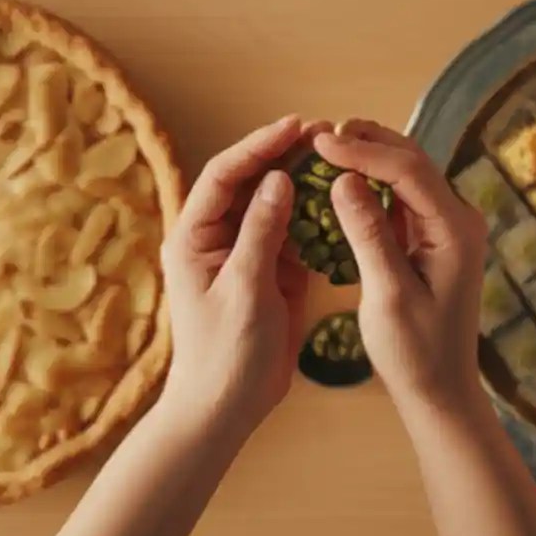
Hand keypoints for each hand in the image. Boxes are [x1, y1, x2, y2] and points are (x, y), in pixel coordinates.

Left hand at [159, 115, 309, 430]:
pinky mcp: (269, 274)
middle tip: (325, 134)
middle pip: (251, 183)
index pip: (225, 175)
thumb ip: (262, 231)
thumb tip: (280, 178)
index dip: (259, 146)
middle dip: (284, 157)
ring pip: (275, 206)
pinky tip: (340, 203)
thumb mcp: (245, 288)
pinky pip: (292, 235)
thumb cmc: (224, 354)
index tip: (296, 126)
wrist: (224, 409)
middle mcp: (216, 239)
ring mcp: (244, 255)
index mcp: (194, 237)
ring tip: (338, 160)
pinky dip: (314, 220)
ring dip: (304, 185)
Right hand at [313, 121, 488, 407]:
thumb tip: (343, 179)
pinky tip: (341, 180)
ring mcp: (447, 228)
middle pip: (411, 161)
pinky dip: (371, 184)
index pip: (408, 169)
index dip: (362, 149)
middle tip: (318, 134)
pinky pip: (400, 199)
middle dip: (365, 142)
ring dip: (367, 158)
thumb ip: (367, 233)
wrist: (439, 390)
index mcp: (454, 229)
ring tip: (325, 148)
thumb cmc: (414, 353)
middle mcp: (458, 220)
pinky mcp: (432, 239)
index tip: (319, 141)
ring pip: (406, 175)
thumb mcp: (387, 294)